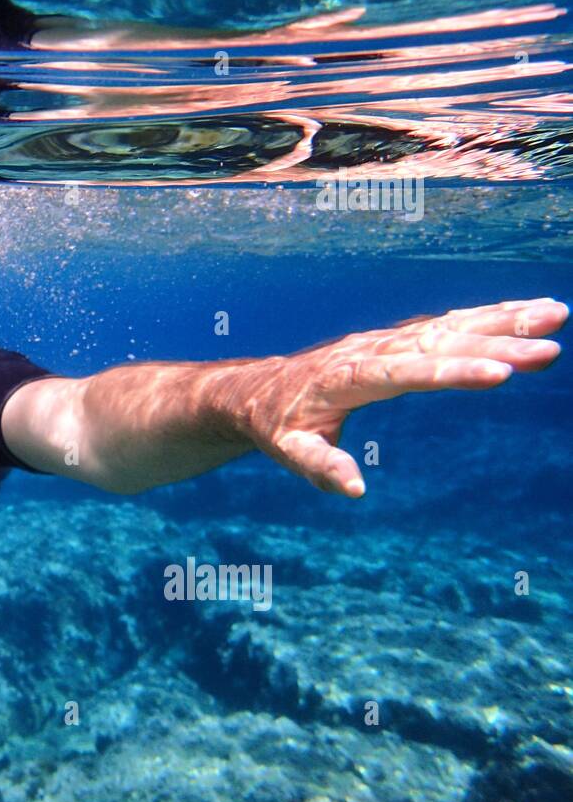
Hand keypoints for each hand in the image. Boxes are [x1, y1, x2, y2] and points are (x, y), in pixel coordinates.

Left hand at [230, 297, 566, 496]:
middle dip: (495, 344)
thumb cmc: (275, 425)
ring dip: (504, 319)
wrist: (258, 390)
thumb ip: (318, 467)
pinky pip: (447, 324)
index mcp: (347, 377)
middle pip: (438, 344)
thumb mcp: (287, 451)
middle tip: (549, 347)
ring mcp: (385, 339)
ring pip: (450, 326)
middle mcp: (371, 349)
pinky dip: (488, 315)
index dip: (452, 372)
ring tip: (556, 315)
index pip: (405, 372)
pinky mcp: (397, 339)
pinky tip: (528, 312)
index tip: (499, 373)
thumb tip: (356, 489)